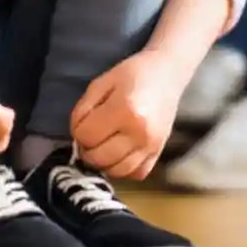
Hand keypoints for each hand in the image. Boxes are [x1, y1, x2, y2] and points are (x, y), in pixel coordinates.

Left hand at [70, 50, 187, 180]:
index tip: (85, 120)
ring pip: (116, 172)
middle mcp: (140, 133)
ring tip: (104, 144)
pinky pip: (136, 173)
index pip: (86, 136)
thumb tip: (78, 135)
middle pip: (98, 158)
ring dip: (104, 162)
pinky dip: (124, 168)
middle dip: (88, 148)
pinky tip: (121, 152)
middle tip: (93, 134)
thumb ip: (83, 110)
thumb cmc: (133, 74)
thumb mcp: (101, 83)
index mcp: (125, 110)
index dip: (78, 129)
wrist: (168, 73)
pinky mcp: (159, 152)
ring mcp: (151, 146)